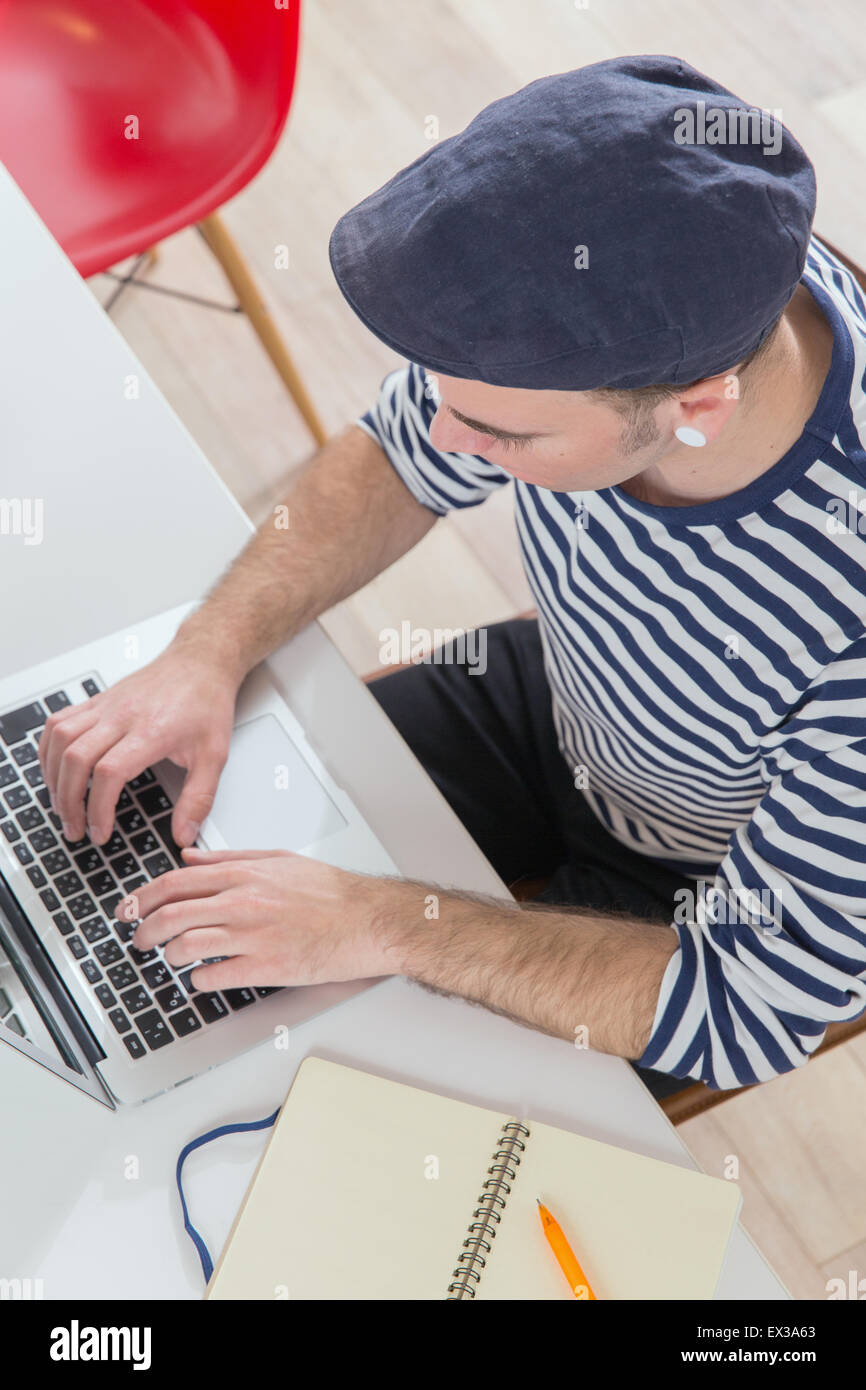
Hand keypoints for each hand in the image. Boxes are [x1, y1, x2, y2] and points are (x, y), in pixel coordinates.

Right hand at [38, 643, 240, 847]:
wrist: (201, 661)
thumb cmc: (206, 703)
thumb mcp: (214, 756)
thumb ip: (199, 799)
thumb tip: (184, 834)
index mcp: (151, 731)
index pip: (109, 773)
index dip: (98, 809)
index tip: (101, 832)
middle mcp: (122, 716)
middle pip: (76, 759)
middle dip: (69, 801)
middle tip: (76, 828)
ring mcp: (105, 706)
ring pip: (60, 739)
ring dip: (54, 777)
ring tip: (62, 805)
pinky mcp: (97, 700)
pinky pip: (58, 722)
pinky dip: (48, 749)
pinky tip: (54, 769)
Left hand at [125, 848, 394, 990]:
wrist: (369, 920)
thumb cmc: (332, 893)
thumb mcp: (279, 859)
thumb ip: (230, 858)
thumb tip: (190, 856)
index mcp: (245, 874)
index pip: (175, 882)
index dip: (143, 898)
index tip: (131, 909)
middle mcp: (244, 901)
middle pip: (172, 914)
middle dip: (145, 930)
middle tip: (140, 940)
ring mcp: (254, 934)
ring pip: (186, 945)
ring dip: (169, 956)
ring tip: (171, 959)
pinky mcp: (267, 965)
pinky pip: (214, 976)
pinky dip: (199, 980)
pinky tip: (203, 977)